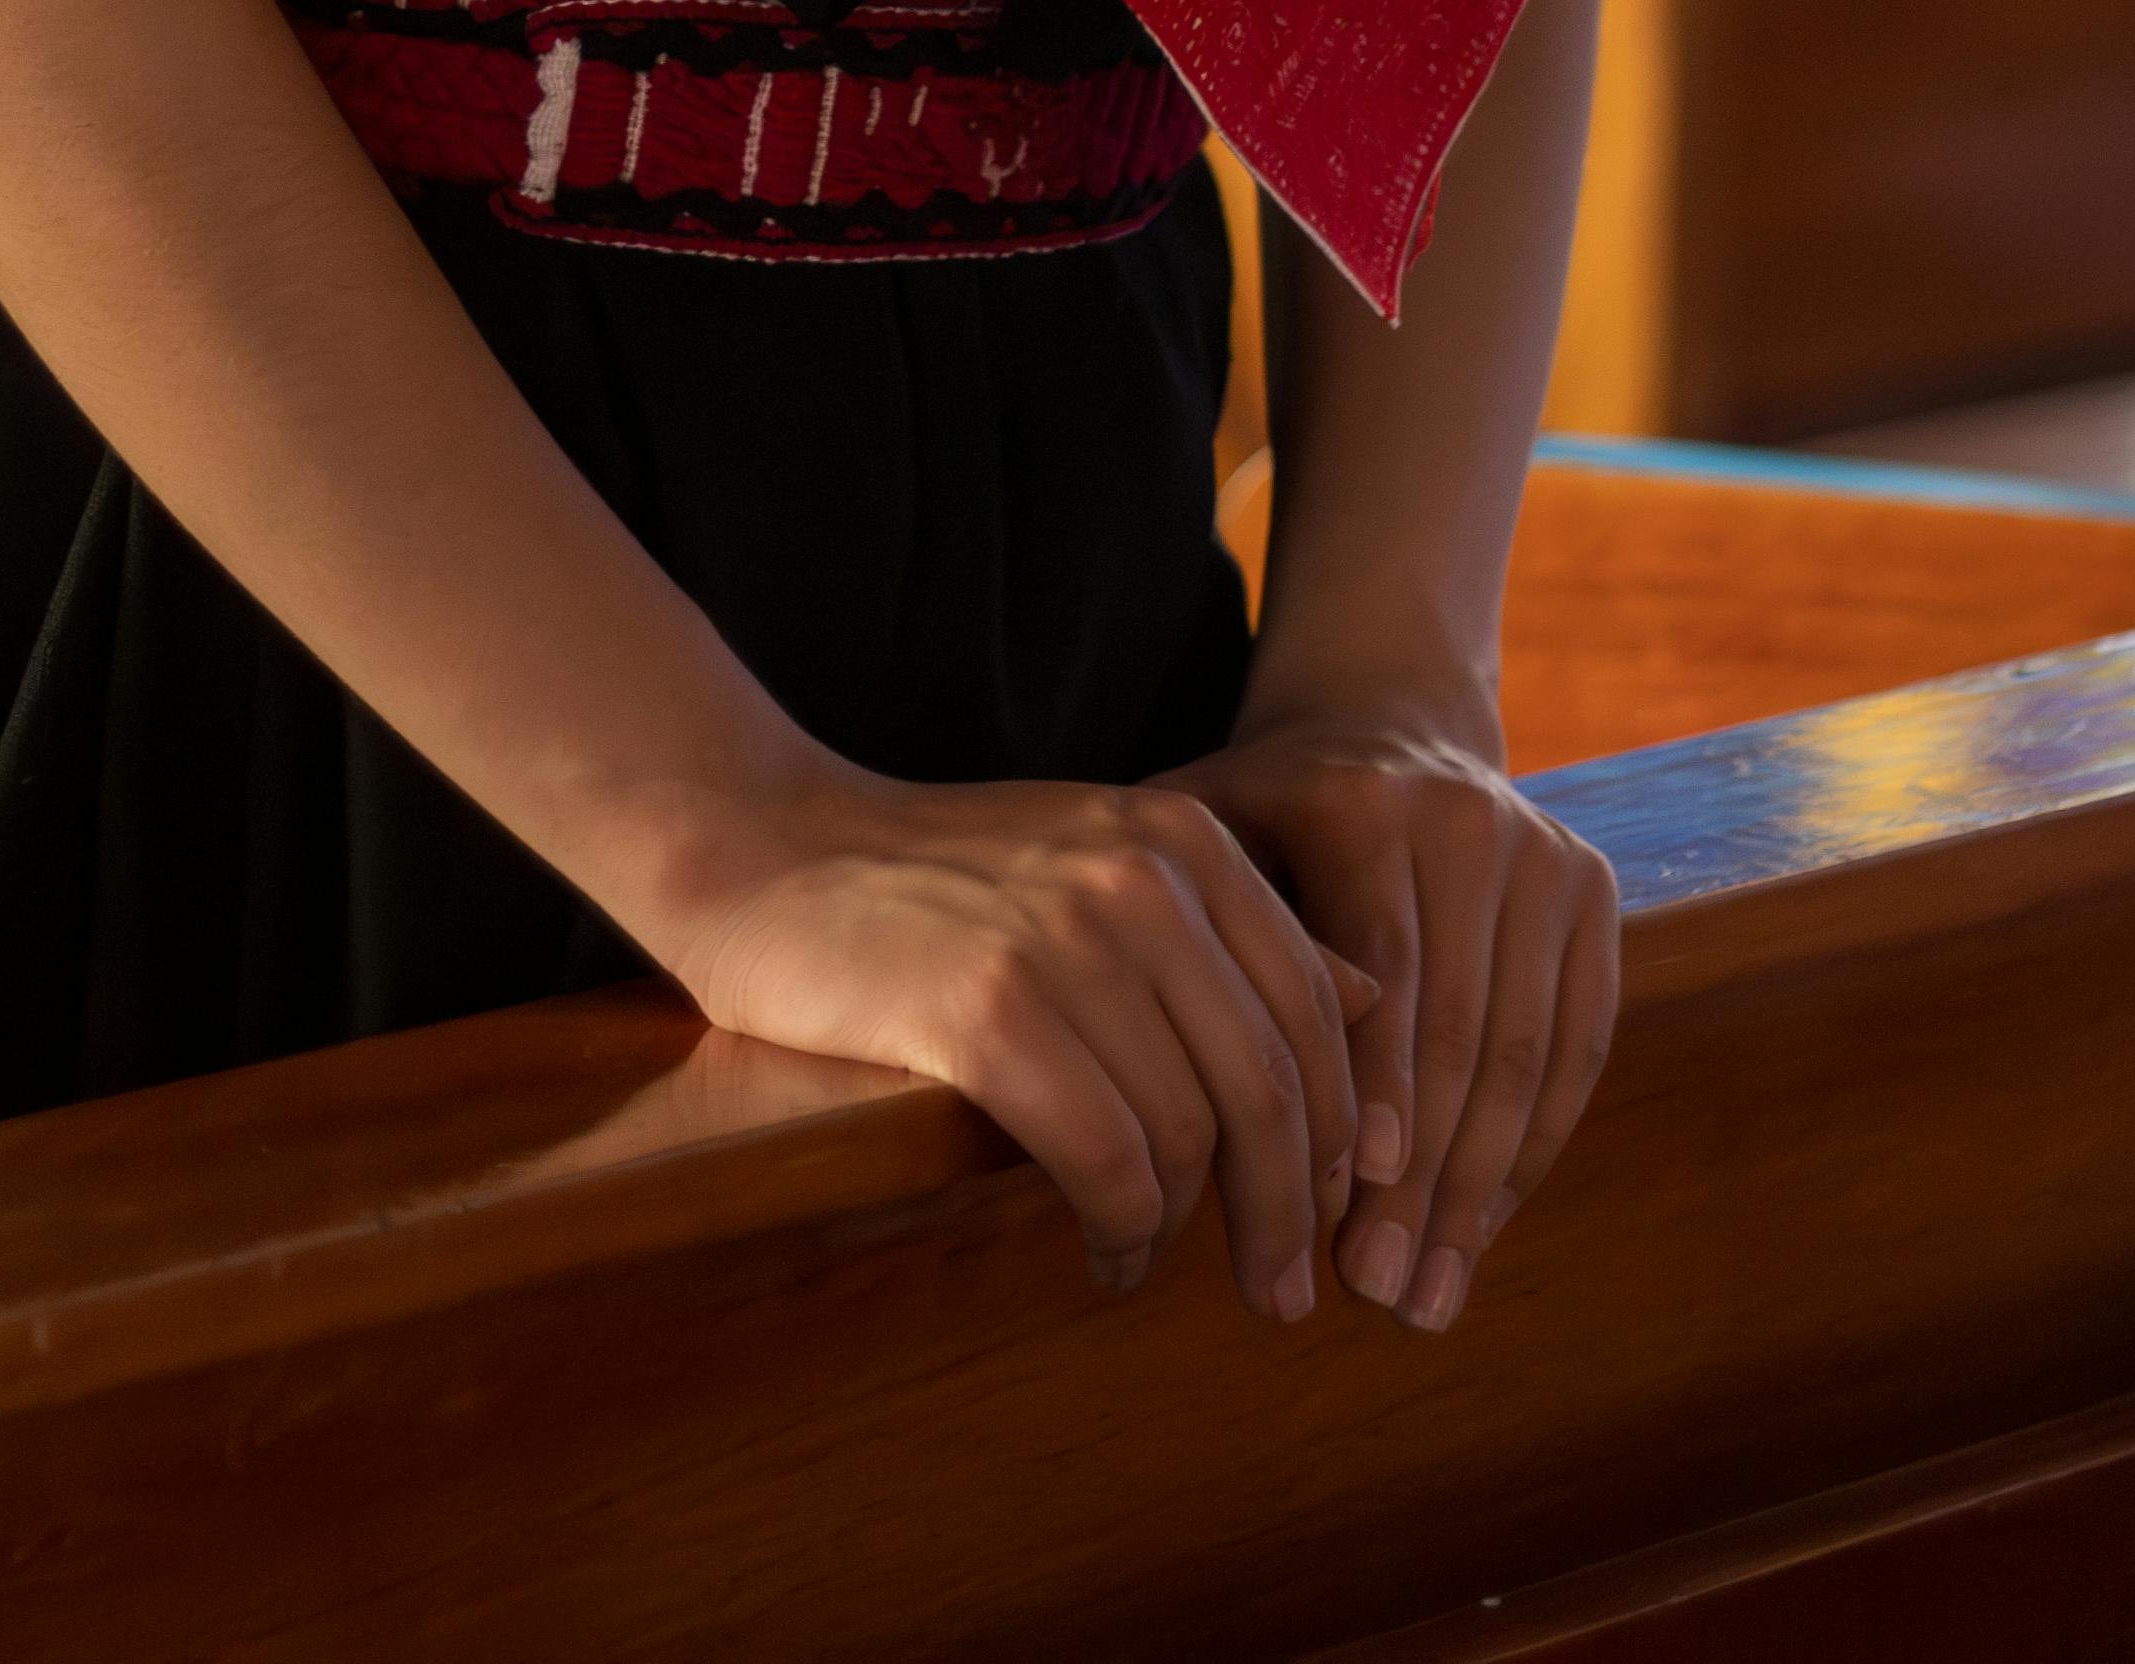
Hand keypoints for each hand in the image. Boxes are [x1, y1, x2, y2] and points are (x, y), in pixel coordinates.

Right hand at [643, 769, 1376, 1309]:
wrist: (762, 841)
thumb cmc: (930, 874)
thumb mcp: (1098, 859)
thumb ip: (1230, 925)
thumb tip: (1372, 999)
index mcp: (1181, 840)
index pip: (1318, 1011)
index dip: (1338, 1131)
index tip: (1326, 1215)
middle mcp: (1142, 879)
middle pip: (1273, 1087)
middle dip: (1290, 1212)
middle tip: (1282, 1295)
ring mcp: (1066, 943)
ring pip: (1193, 1136)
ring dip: (1186, 1232)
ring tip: (1153, 1263)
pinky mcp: (989, 1014)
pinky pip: (1108, 1163)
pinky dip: (1120, 1232)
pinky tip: (1102, 1255)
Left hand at [1166, 708, 1617, 1334]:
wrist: (1381, 722)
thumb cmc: (1263, 815)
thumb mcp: (1208, 841)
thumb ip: (1212, 944)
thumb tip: (1226, 1096)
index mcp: (1365, 804)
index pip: (1381, 978)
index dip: (1373, 1102)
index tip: (1347, 1216)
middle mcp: (1469, 821)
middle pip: (1456, 1032)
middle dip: (1420, 1181)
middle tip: (1380, 1291)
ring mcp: (1544, 854)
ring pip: (1524, 1054)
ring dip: (1480, 1193)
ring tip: (1431, 1296)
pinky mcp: (1593, 891)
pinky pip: (1577, 1047)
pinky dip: (1533, 1151)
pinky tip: (1482, 1231)